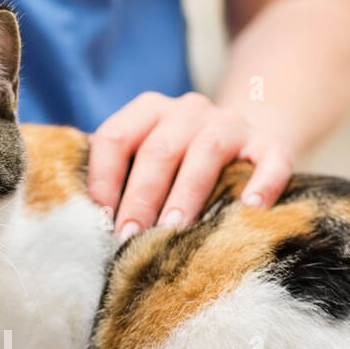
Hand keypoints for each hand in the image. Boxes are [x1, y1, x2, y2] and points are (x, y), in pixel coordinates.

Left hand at [88, 91, 294, 240]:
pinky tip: (250, 208)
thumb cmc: (179, 163)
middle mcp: (188, 111)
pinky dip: (262, 181)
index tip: (99, 219)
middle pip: (158, 150)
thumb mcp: (145, 161)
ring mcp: (230, 124)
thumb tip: (79, 224)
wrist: (247, 137)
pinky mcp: (270, 143)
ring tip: (174, 231)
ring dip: (187, 194)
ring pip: (206, 152)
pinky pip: (269, 159)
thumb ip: (117, 179)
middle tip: (129, 238)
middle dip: (141, 197)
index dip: (104, 179)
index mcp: (148, 112)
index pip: (115, 138)